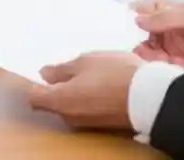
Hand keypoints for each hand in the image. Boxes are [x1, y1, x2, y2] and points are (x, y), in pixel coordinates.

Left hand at [28, 52, 143, 130]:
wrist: (149, 96)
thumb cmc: (114, 74)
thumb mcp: (85, 61)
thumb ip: (62, 69)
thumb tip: (45, 74)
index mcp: (60, 100)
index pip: (34, 97)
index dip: (36, 83)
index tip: (45, 70)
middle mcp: (69, 116)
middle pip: (53, 101)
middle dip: (59, 85)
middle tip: (74, 66)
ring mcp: (86, 122)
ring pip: (72, 105)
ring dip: (77, 90)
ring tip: (94, 71)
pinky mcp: (102, 123)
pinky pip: (88, 108)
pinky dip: (90, 97)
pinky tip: (105, 82)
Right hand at [132, 0, 183, 68]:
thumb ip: (169, 16)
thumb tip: (138, 19)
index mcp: (179, 12)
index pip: (151, 9)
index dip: (136, 13)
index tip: (121, 22)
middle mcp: (177, 30)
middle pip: (148, 34)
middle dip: (139, 40)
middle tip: (136, 48)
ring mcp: (181, 50)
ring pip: (154, 53)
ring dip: (148, 56)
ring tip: (150, 59)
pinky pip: (165, 69)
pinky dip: (159, 69)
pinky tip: (160, 69)